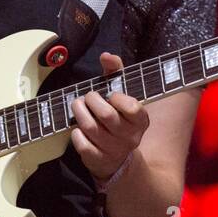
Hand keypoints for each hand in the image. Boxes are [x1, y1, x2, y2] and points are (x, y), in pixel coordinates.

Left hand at [69, 52, 148, 186]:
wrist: (119, 157)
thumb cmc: (118, 118)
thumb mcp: (121, 94)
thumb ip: (116, 72)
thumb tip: (106, 56)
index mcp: (140, 120)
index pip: (132, 108)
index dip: (118, 98)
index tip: (110, 94)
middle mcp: (131, 137)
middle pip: (107, 116)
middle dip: (92, 101)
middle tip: (87, 97)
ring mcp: (115, 150)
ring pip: (92, 129)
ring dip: (80, 114)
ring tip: (77, 106)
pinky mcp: (99, 161)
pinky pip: (84, 146)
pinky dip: (76, 134)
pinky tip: (77, 128)